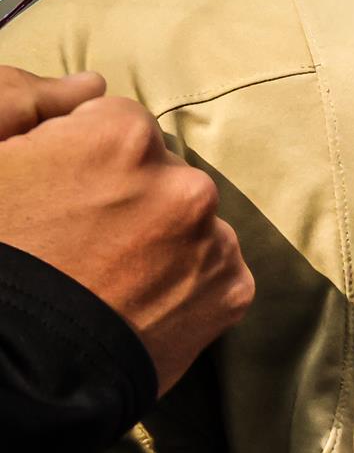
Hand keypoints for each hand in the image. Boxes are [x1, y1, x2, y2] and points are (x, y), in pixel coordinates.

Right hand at [0, 70, 252, 393]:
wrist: (16, 366)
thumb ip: (29, 104)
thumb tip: (91, 86)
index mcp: (121, 134)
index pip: (120, 124)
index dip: (86, 158)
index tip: (63, 194)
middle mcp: (183, 180)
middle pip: (163, 173)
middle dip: (133, 196)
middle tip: (86, 241)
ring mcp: (214, 238)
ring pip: (193, 222)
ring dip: (165, 239)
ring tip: (113, 277)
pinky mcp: (233, 290)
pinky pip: (217, 270)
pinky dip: (189, 282)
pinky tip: (143, 302)